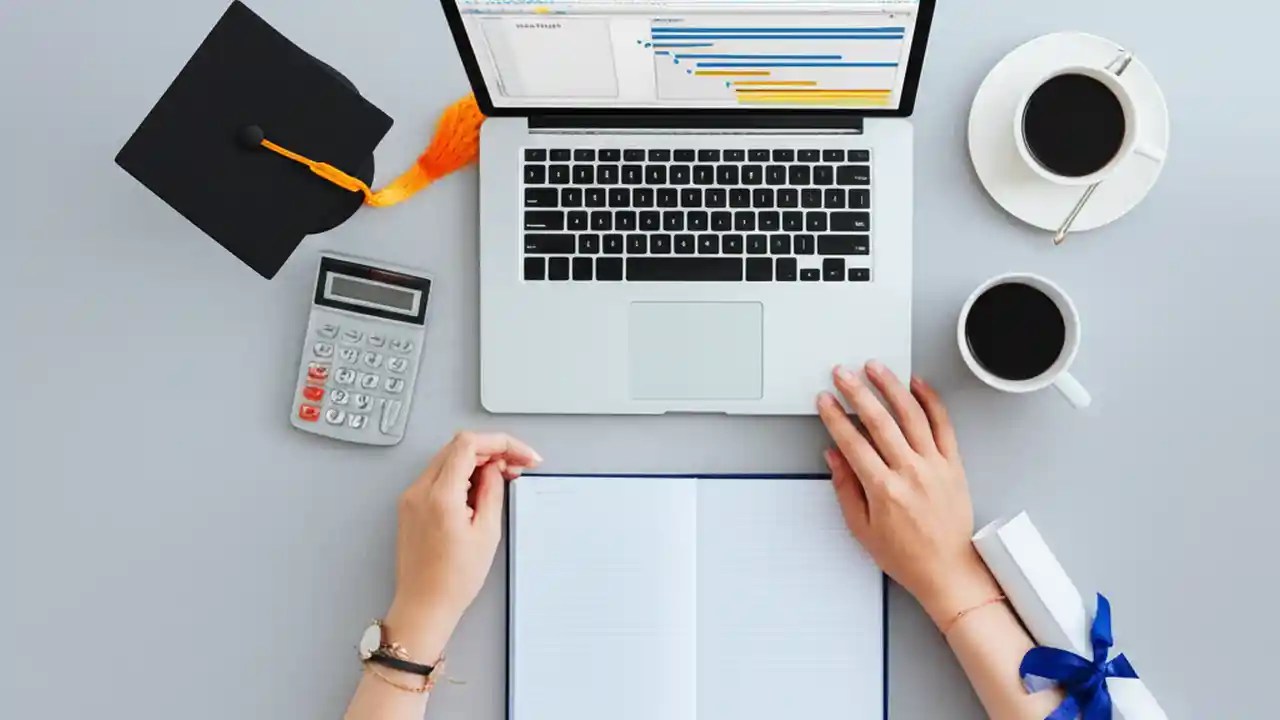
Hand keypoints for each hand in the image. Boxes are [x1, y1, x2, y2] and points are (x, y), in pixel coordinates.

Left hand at [384, 432, 541, 658]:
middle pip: (458, 447)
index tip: (522, 456)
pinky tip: (479, 489)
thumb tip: (495, 468)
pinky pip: (438, 475)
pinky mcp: (411, 504)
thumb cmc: (454, 579)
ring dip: (477, 461)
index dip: (502, 444)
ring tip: (502, 479)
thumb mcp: (486, 532)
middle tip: (517, 466)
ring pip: (448, 458)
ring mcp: (411, 496)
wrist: (424, 605)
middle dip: (492, 451)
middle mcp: (420, 490)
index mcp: (440, 495)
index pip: (469, 445)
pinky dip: (462, 475)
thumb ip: (492, 491)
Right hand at [817, 362, 1000, 628]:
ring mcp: (934, 466)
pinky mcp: (953, 464)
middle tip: (843, 374)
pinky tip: (917, 384)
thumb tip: (834, 456)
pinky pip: (943, 424)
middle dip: (857, 392)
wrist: (947, 569)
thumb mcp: (862, 528)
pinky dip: (930, 401)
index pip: (853, 442)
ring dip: (891, 386)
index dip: (834, 417)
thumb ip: (846, 488)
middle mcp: (910, 472)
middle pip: (879, 421)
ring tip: (876, 368)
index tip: (824, 402)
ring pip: (911, 414)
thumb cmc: (906, 555)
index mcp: (884, 490)